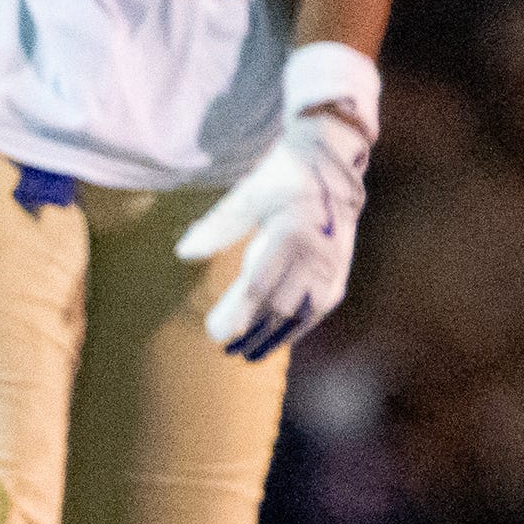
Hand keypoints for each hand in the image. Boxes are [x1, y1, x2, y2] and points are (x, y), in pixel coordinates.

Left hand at [177, 108, 369, 359]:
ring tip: (248, 355)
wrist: (333, 167)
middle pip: (280, 306)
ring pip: (302, 315)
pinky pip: (317, 311)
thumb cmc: (283, 178)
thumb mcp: (249, 194)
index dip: (236, 313)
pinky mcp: (340, 273)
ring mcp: (331, 266)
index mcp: (290, 232)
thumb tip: (184, 253)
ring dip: (274, 338)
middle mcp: (315, 254)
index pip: (259, 285)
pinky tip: (277, 339)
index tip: (214, 332)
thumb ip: (218, 225)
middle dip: (252, 332)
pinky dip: (296, 329)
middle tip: (225, 349)